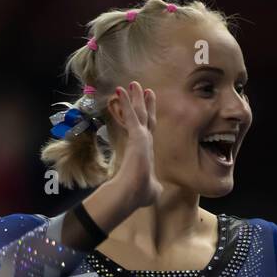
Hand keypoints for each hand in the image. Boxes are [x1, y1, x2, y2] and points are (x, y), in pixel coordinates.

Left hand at [107, 81, 159, 207]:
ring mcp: (142, 138)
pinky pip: (131, 115)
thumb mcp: (152, 189)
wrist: (132, 192)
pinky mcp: (137, 136)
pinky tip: (120, 90)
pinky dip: (126, 102)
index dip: (150, 118)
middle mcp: (146, 143)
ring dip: (136, 98)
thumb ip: (154, 185)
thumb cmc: (140, 193)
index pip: (149, 131)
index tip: (149, 110)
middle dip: (146, 104)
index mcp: (147, 153)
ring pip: (140, 113)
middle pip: (147, 119)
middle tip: (146, 90)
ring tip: (133, 84)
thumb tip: (156, 191)